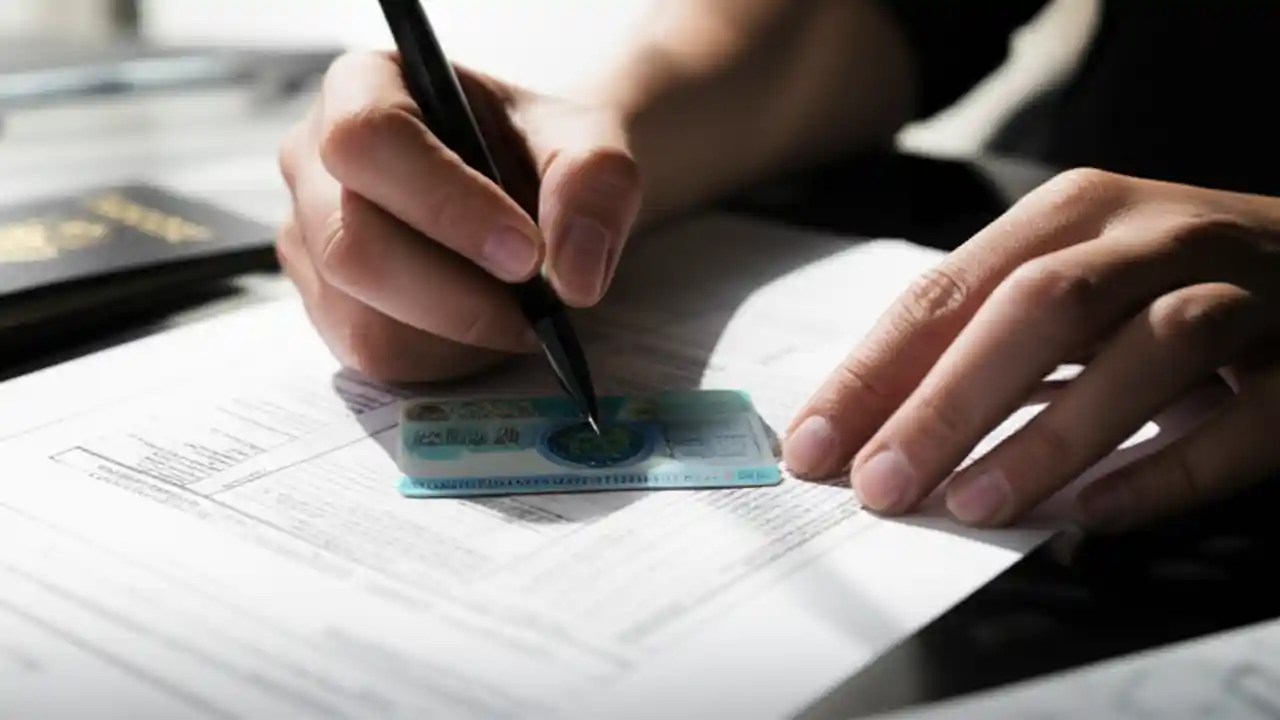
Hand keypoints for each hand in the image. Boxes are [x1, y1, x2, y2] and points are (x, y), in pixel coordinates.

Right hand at [277, 51, 640, 381]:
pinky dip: (447, 360)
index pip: (370, 141)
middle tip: (537, 307)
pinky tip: (490, 329)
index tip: (526, 253)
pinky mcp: (326, 305)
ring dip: (460, 336)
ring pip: (363, 318)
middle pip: (353, 246)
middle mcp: (313, 162)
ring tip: (522, 315)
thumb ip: (596, 186)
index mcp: (363, 88)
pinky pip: (375, 356)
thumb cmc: (543, 155)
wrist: (534, 195)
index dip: (445, 205)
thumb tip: (574, 275)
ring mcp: (309, 240)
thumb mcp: (591, 146)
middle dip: (456, 295)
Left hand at [783, 169, 1279, 532]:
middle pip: (1037, 308)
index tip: (815, 445)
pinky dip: (1166, 468)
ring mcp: (1241, 290)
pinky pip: (1243, 418)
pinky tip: (1097, 512)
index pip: (947, 290)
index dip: (876, 371)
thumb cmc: (1161, 283)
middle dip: (946, 403)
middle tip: (881, 485)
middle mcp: (1151, 236)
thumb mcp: (1065, 285)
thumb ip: (981, 343)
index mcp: (1069, 214)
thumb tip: (869, 429)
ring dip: (1049, 434)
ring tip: (973, 506)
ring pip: (1144, 349)